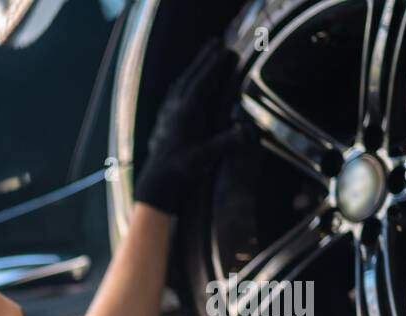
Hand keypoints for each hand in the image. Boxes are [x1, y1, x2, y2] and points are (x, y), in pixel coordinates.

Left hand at [135, 40, 252, 214]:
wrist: (156, 183)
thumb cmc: (180, 171)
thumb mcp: (205, 157)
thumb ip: (226, 143)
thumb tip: (248, 132)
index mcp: (185, 113)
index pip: (202, 82)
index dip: (214, 65)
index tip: (226, 51)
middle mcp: (173, 109)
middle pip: (190, 76)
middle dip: (204, 59)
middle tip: (217, 42)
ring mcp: (166, 113)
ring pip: (180, 83)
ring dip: (194, 68)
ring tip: (206, 56)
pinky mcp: (163, 120)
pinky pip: (174, 94)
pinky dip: (184, 82)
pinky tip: (187, 82)